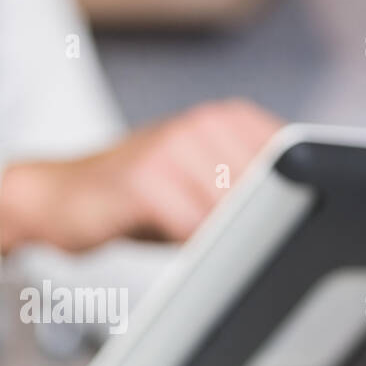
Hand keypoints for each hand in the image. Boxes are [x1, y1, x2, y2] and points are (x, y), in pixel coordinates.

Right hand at [0, 99, 282, 252]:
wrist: (61, 197)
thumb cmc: (141, 198)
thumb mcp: (205, 185)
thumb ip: (252, 189)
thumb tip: (304, 220)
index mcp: (229, 119)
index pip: (294, 163)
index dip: (293, 201)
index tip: (284, 228)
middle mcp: (205, 123)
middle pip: (267, 189)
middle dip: (257, 224)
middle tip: (232, 243)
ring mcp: (174, 147)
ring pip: (233, 209)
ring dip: (222, 239)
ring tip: (193, 238)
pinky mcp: (144, 179)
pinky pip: (193, 226)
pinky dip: (192, 246)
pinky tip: (171, 242)